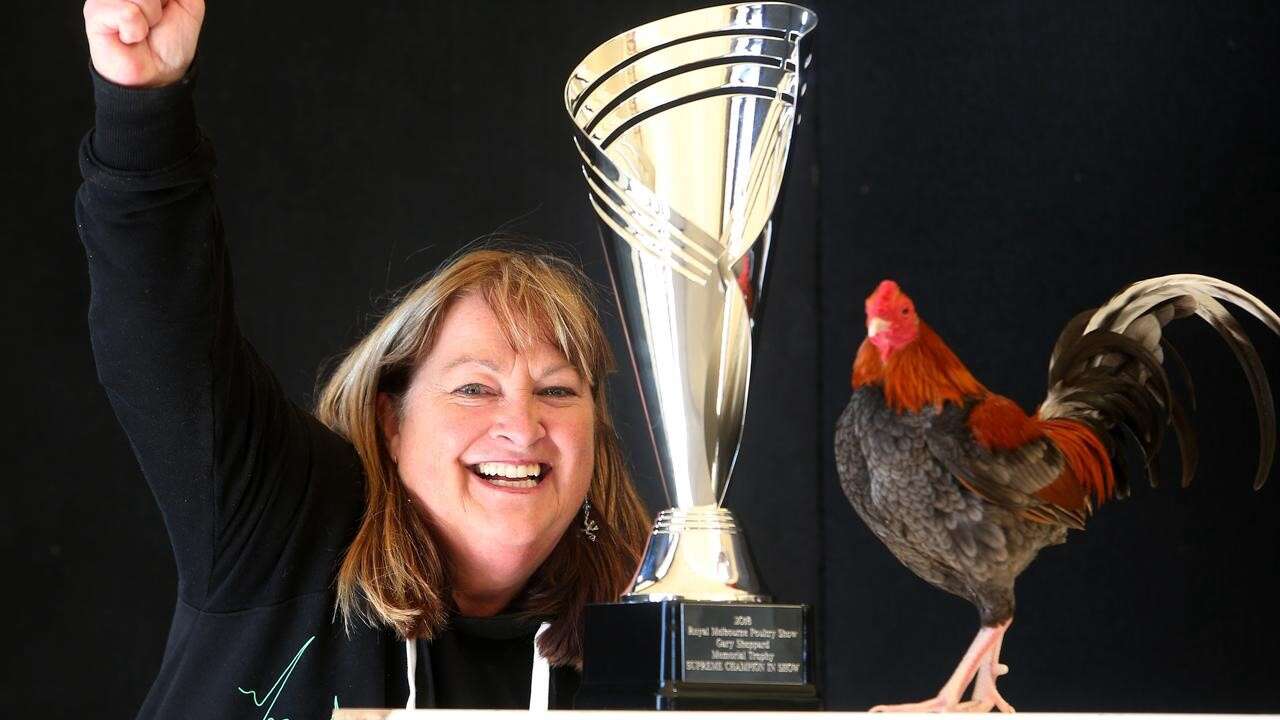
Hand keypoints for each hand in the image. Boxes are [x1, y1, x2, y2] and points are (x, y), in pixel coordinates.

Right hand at [84, 0, 205, 87]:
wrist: (160, 73)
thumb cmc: (170, 40)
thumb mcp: (188, 5)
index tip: (165, 6)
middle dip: (161, 3)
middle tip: (156, 19)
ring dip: (151, 17)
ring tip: (144, 30)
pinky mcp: (94, 13)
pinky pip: (127, 12)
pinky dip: (137, 30)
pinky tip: (129, 38)